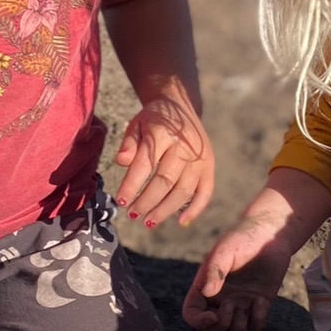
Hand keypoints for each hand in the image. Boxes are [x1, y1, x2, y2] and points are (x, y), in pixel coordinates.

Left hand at [111, 92, 213, 227]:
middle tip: (132, 214)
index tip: (121, 201)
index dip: (132, 185)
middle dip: (147, 202)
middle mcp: (185, 147)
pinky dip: (195, 210)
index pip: (145, 163)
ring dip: (165, 210)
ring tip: (148, 221)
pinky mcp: (209, 167)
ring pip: (183, 191)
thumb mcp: (136, 125)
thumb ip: (128, 144)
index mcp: (164, 133)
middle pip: (165, 181)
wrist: (180, 108)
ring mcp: (200, 158)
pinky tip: (180, 222)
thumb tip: (121, 161)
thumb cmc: (154, 120)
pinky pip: (205, 193)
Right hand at [182, 220, 293, 330]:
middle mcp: (220, 299)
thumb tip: (206, 294)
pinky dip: (257, 319)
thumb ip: (215, 271)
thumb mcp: (225, 251)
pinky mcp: (259, 304)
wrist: (270, 234)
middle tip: (231, 305)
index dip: (198, 322)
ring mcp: (240, 304)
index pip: (191, 314)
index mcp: (205, 287)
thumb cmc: (242, 238)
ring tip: (244, 308)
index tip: (212, 316)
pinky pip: (255, 326)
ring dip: (237, 329)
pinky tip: (261, 300)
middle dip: (219, 326)